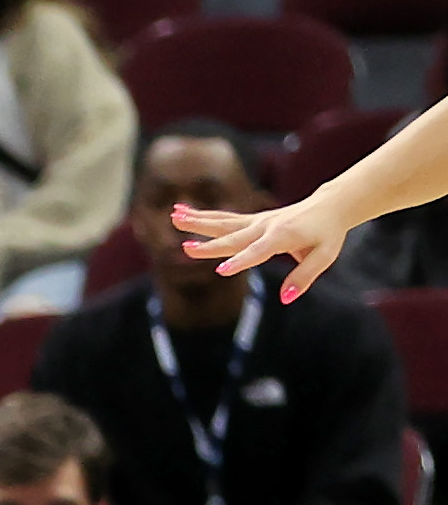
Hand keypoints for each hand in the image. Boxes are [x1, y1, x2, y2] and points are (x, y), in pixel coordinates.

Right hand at [174, 194, 350, 303]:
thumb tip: (285, 298)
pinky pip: (223, 218)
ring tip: (174, 216)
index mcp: (282, 236)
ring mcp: (256, 221)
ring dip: (197, 220)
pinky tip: (182, 211)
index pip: (257, 251)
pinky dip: (203, 215)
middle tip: (185, 248)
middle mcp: (265, 226)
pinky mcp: (251, 219)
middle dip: (209, 245)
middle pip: (232, 237)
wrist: (330, 205)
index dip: (240, 261)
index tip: (221, 270)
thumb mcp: (324, 257)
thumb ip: (303, 278)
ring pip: (223, 222)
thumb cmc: (328, 233)